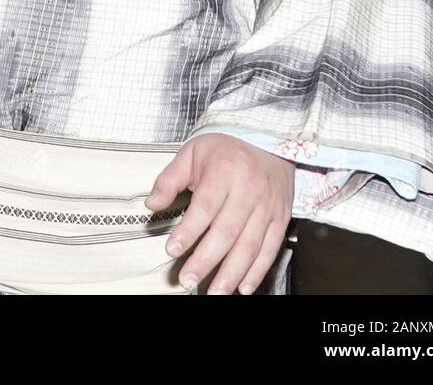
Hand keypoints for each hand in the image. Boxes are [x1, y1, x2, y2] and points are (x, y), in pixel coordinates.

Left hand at [145, 133, 294, 294]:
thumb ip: (170, 179)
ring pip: (249, 245)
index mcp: (224, 171)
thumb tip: (152, 204)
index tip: (172, 250)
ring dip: (231, 274)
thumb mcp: (193, 152)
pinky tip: (242, 287)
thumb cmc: (227, 149)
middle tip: (187, 279)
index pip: (205, 206)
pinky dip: (256, 271)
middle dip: (206, 260)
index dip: (189, 231)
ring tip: (214, 292)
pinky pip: (270, 249)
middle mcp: (248, 190)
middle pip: (226, 231)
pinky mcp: (281, 217)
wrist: (268, 140)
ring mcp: (267, 206)